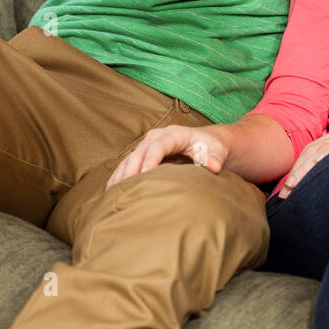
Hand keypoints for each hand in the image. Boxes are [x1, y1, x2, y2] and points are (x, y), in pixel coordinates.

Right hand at [107, 124, 228, 188]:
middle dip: (130, 170)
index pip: (159, 146)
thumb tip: (214, 166)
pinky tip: (111, 191)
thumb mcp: (217, 151)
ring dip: (120, 176)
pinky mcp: (144, 154)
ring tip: (112, 194)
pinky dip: (119, 176)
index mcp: (174, 134)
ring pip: (130, 159)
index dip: (151, 160)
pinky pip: (127, 164)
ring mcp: (148, 144)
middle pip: (140, 152)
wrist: (209, 143)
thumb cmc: (212, 148)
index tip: (144, 176)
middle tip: (123, 190)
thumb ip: (214, 158)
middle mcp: (158, 136)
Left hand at [278, 122, 328, 197]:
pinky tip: (303, 179)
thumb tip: (327, 178)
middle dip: (296, 171)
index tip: (290, 186)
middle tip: (285, 193)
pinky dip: (312, 165)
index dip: (300, 168)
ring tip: (290, 188)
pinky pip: (327, 151)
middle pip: (312, 149)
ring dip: (300, 171)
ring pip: (316, 150)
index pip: (316, 149)